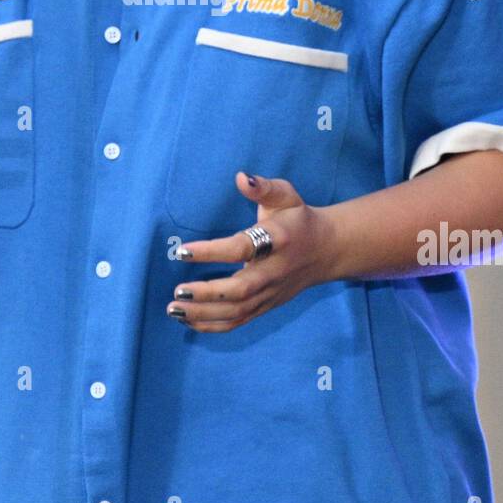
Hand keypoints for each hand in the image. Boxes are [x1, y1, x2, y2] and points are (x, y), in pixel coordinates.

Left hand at [167, 172, 332, 331]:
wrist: (327, 250)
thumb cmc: (298, 218)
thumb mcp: (285, 195)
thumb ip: (263, 187)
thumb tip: (241, 177)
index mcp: (277, 240)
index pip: (242, 248)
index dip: (211, 251)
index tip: (182, 251)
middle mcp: (274, 271)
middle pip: (241, 290)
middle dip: (207, 293)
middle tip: (178, 290)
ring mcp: (271, 293)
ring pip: (238, 310)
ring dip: (204, 313)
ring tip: (174, 308)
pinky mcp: (267, 305)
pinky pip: (240, 321)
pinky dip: (214, 325)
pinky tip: (190, 320)